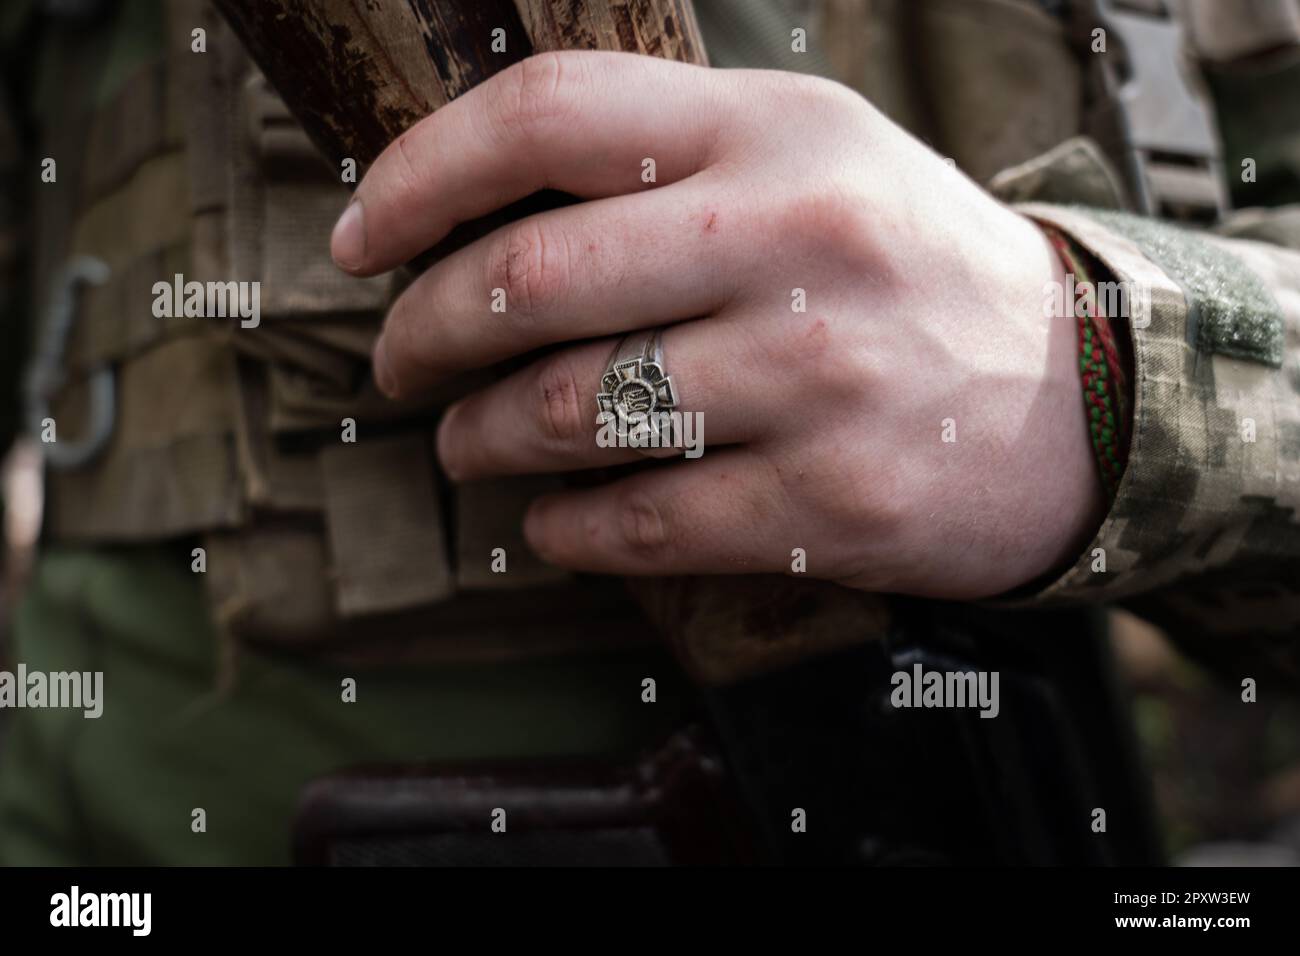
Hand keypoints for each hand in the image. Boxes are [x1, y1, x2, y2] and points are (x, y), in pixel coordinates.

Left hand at [331, 51, 1104, 598]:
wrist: (1075, 396)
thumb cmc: (906, 269)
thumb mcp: (811, 159)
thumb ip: (664, 161)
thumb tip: (472, 214)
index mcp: (776, 130)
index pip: (548, 114)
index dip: (420, 175)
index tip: (358, 239)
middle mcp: (799, 239)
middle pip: (528, 278)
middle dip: (423, 335)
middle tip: (400, 365)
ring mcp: (820, 377)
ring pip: (568, 413)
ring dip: (479, 440)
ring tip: (467, 446)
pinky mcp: (832, 503)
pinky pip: (641, 524)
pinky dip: (564, 531)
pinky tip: (552, 523)